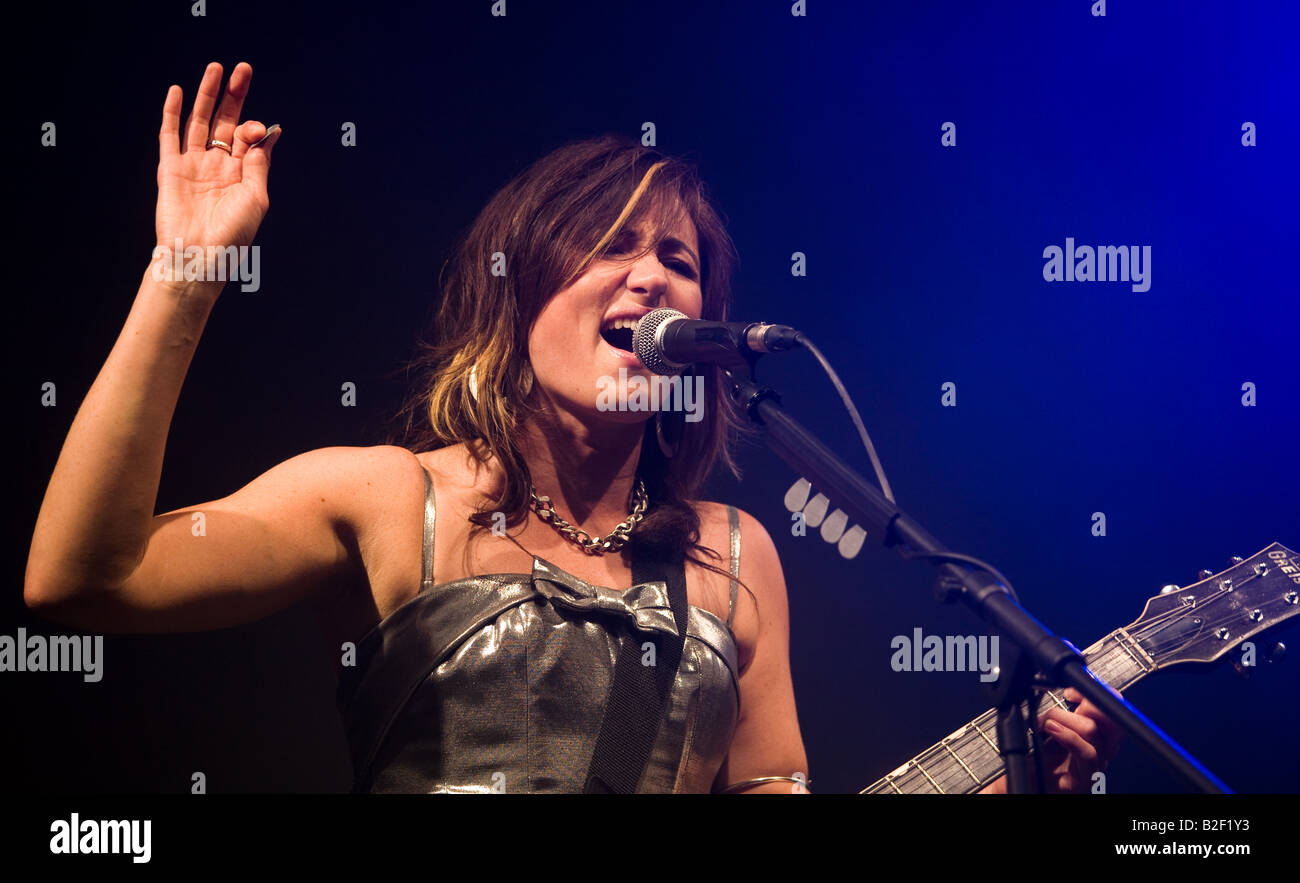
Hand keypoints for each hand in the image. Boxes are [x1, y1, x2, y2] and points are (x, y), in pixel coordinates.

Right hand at [154, 62, 280, 269]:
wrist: (200, 257)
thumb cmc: (233, 235)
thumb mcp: (255, 197)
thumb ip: (259, 162)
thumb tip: (271, 131)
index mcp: (242, 174)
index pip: (249, 138)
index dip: (254, 127)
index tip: (257, 128)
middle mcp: (218, 166)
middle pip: (226, 121)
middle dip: (235, 95)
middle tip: (243, 68)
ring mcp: (193, 165)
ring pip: (199, 122)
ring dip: (207, 95)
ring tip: (216, 69)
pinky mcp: (170, 169)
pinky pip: (170, 136)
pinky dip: (172, 113)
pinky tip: (177, 91)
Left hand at [978, 688, 1122, 793]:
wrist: (1026, 786)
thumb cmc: (1038, 762)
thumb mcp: (1050, 729)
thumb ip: (1062, 712)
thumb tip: (1064, 689)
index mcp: (1097, 736)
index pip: (1112, 709)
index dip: (1099, 693)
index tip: (1074, 689)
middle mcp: (1101, 751)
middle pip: (1111, 717)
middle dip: (1086, 702)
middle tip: (1064, 703)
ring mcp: (1094, 766)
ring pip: (1094, 731)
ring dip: (1064, 718)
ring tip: (1047, 722)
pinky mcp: (1085, 781)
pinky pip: (1087, 754)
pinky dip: (1068, 736)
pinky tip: (1052, 730)